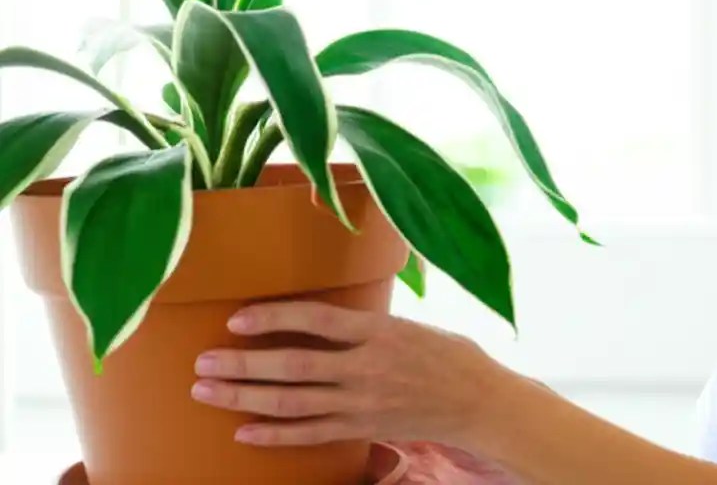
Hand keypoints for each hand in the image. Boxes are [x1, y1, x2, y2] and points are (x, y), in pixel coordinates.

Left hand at [189, 300, 513, 450]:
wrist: (480, 403)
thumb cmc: (450, 355)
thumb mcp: (412, 325)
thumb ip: (366, 323)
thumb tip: (321, 313)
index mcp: (381, 331)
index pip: (318, 319)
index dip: (274, 317)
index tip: (237, 318)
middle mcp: (368, 367)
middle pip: (294, 366)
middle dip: (243, 364)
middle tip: (203, 361)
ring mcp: (363, 403)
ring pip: (292, 402)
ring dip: (244, 397)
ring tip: (206, 391)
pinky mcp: (363, 429)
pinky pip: (310, 435)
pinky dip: (274, 435)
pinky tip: (243, 432)